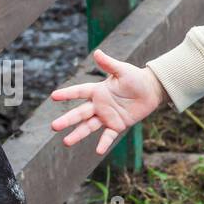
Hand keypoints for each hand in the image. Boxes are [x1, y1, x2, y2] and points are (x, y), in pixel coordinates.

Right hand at [49, 49, 166, 153]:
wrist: (151, 90)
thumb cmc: (135, 78)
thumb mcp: (122, 70)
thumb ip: (109, 64)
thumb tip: (97, 52)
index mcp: (98, 91)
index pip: (79, 92)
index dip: (67, 94)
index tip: (53, 96)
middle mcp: (99, 105)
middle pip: (80, 113)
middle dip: (67, 120)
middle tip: (54, 127)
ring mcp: (107, 117)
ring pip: (89, 127)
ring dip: (78, 134)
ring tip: (66, 142)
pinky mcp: (117, 125)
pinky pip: (109, 136)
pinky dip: (104, 143)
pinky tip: (98, 151)